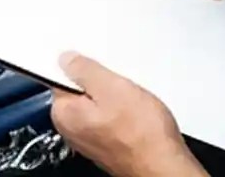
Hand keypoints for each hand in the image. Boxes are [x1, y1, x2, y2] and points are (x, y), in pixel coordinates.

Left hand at [50, 52, 208, 176]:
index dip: (80, 66)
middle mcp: (73, 129)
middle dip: (100, 83)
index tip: (96, 63)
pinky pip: (111, 118)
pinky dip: (123, 112)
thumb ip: (83, 70)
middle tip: (120, 85)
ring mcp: (91, 138)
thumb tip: (65, 59)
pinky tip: (137, 114)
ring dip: (114, 97)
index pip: (61, 78)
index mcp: (64, 113)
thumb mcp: (111, 87)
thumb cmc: (141, 134)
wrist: (163, 165)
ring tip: (132, 101)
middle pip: (80, 91)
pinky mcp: (109, 143)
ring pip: (98, 104)